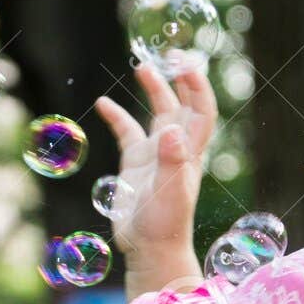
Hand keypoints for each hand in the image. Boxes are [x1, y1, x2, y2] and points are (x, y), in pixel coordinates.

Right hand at [95, 62, 216, 291]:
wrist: (149, 249)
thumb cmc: (165, 226)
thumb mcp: (170, 193)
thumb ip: (172, 162)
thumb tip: (172, 131)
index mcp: (190, 152)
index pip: (201, 110)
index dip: (197, 86)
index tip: (184, 64)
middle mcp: (176, 148)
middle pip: (183, 105)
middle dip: (179, 79)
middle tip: (170, 54)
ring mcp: (155, 155)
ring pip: (158, 113)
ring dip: (153, 90)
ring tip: (142, 67)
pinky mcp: (135, 164)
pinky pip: (126, 132)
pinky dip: (116, 116)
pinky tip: (103, 103)